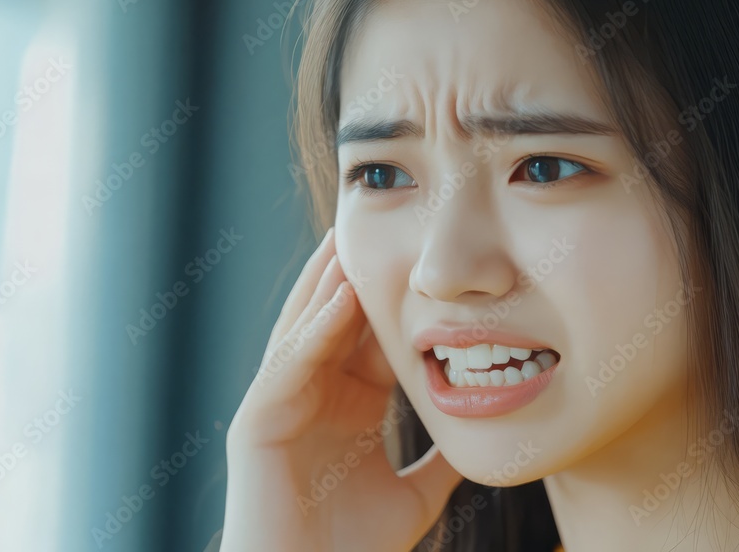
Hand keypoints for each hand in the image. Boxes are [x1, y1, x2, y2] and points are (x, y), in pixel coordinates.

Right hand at [219, 227, 462, 551]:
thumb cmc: (352, 550)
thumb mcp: (416, 495)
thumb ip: (442, 462)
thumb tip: (483, 440)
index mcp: (347, 407)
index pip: (369, 338)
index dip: (393, 299)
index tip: (417, 257)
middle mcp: (312, 397)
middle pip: (332, 322)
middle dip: (350, 273)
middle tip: (375, 220)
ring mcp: (281, 406)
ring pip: (304, 332)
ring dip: (326, 286)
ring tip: (346, 239)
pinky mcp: (256, 423)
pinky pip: (287, 367)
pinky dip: (312, 332)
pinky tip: (337, 300)